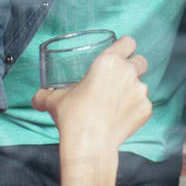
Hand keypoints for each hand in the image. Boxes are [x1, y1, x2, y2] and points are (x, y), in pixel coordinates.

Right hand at [31, 36, 150, 150]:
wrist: (89, 143)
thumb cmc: (73, 116)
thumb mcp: (54, 100)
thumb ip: (45, 94)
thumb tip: (38, 98)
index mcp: (109, 61)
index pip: (128, 42)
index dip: (125, 46)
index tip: (121, 52)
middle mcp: (129, 72)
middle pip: (141, 60)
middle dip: (134, 66)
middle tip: (119, 78)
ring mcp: (141, 91)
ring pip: (142, 84)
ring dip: (132, 90)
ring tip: (116, 103)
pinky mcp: (146, 109)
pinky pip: (144, 105)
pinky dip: (135, 110)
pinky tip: (120, 118)